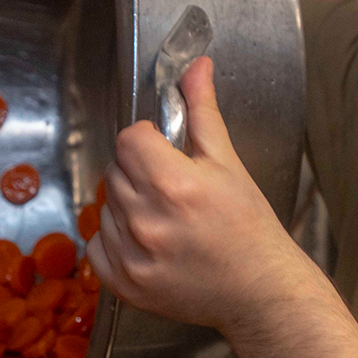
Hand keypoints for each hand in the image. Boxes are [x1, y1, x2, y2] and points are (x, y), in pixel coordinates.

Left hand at [87, 57, 324, 338]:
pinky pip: (98, 243)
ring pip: (106, 205)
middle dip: (140, 171)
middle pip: (116, 169)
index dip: (147, 140)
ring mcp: (132, 256)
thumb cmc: (249, 227)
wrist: (260, 291)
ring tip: (167, 219)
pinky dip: (115, 239)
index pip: (128, 139)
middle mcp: (146, 220)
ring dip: (129, 204)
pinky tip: (149, 242)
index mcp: (172, 184)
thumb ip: (202, 112)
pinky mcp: (124, 285)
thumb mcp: (228, 163)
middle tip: (174, 189)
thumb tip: (196, 66)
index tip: (166, 153)